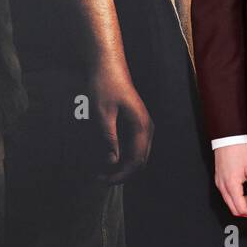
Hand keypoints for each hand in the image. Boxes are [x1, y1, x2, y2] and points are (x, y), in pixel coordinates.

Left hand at [88, 63, 152, 183]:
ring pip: (138, 156)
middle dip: (122, 174)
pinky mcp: (137, 124)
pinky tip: (108, 158)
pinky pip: (134, 147)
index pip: (137, 161)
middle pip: (140, 161)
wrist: (109, 66)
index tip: (103, 180)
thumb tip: (112, 162)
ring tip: (102, 171)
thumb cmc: (105, 86)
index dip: (121, 175)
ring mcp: (144, 126)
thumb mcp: (102, 113)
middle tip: (100, 179)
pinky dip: (123, 157)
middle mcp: (147, 128)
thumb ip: (109, 139)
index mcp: (141, 126)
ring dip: (122, 166)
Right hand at [214, 142, 246, 217]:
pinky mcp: (220, 180)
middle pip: (234, 209)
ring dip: (243, 205)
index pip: (241, 208)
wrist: (229, 138)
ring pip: (230, 203)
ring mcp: (220, 183)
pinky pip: (227, 195)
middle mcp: (223, 186)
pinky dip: (238, 198)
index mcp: (231, 185)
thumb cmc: (240, 150)